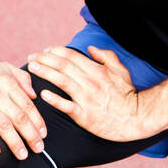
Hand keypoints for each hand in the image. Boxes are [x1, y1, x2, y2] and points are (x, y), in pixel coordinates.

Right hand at [0, 60, 47, 159]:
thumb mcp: (4, 68)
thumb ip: (23, 78)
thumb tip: (35, 95)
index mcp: (7, 82)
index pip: (28, 106)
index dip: (38, 122)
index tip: (43, 135)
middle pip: (18, 117)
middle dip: (31, 135)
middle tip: (38, 148)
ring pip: (2, 125)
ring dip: (14, 142)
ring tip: (22, 155)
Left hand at [27, 45, 145, 141]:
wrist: (135, 118)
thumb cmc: (127, 95)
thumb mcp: (120, 71)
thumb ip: (106, 57)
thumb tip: (91, 49)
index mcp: (97, 70)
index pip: (72, 56)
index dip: (56, 51)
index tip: (46, 50)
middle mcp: (90, 82)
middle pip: (63, 66)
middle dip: (45, 59)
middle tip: (32, 56)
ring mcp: (86, 99)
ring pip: (61, 81)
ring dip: (44, 72)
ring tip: (32, 68)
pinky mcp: (84, 115)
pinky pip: (66, 106)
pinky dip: (54, 99)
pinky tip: (43, 94)